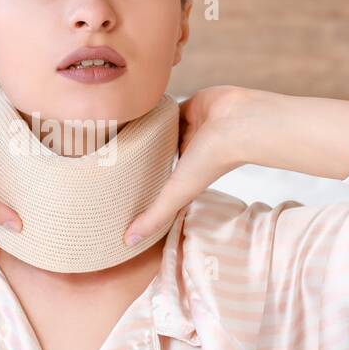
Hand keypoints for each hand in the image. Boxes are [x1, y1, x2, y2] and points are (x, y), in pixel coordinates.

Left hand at [123, 85, 251, 245]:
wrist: (237, 122)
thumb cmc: (213, 159)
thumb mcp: (177, 193)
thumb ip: (155, 216)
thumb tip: (128, 242)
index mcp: (185, 175)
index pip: (160, 183)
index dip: (142, 185)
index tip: (119, 187)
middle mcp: (187, 153)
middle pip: (158, 155)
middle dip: (140, 155)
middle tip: (111, 156)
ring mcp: (189, 130)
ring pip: (161, 131)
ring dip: (146, 131)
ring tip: (118, 131)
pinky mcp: (190, 107)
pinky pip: (168, 109)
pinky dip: (156, 110)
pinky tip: (135, 110)